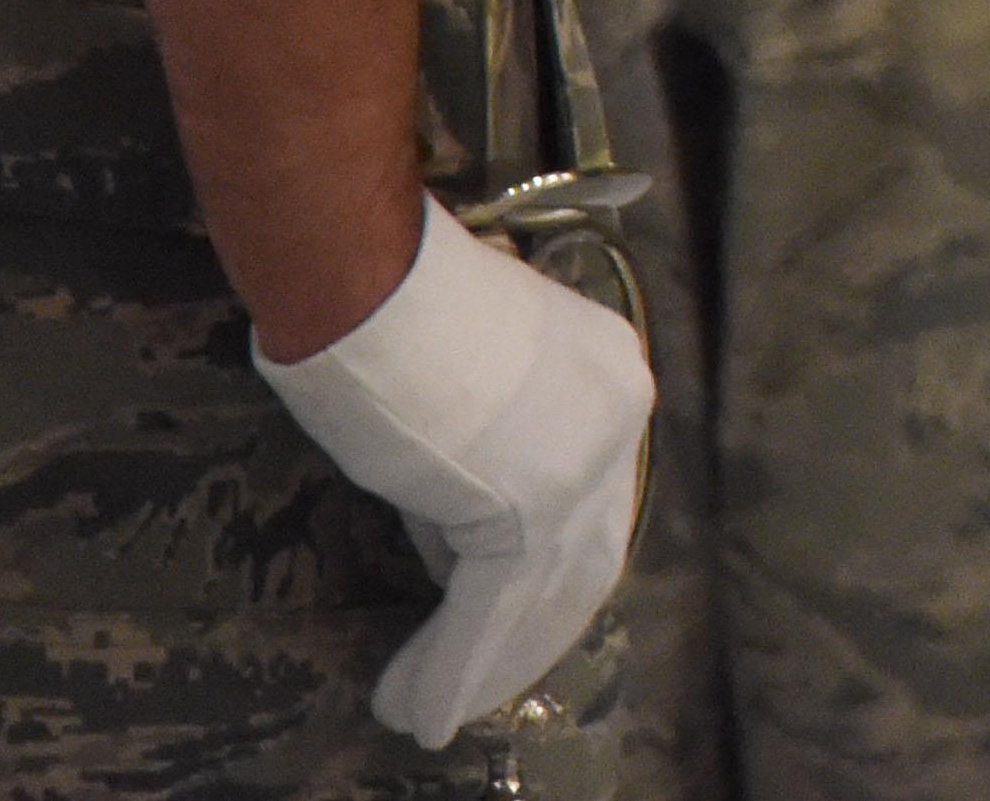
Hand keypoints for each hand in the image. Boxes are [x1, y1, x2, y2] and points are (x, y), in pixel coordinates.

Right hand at [251, 203, 651, 742]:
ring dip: (486, 662)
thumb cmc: (399, 306)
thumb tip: (463, 527)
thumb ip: (484, 452)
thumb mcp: (464, 381)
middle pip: (585, 553)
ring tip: (433, 709)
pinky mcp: (527, 509)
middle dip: (535, 627)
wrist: (374, 281)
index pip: (592, 490)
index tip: (506, 605)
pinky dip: (454, 665)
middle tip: (488, 675)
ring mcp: (580, 466)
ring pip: (541, 595)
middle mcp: (616, 421)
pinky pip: (489, 609)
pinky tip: (421, 708)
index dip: (550, 559)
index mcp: (610, 375)